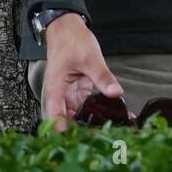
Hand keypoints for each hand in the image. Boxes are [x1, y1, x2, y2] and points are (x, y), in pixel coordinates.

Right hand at [41, 13, 123, 133]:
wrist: (67, 30)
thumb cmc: (71, 41)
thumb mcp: (90, 58)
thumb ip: (103, 77)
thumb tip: (116, 93)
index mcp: (55, 90)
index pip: (54, 116)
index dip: (63, 130)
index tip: (77, 140)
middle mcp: (60, 98)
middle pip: (67, 123)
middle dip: (83, 134)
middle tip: (105, 141)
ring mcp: (69, 98)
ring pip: (78, 119)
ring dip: (93, 126)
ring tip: (114, 132)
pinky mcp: (78, 95)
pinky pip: (88, 109)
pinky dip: (99, 115)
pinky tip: (116, 119)